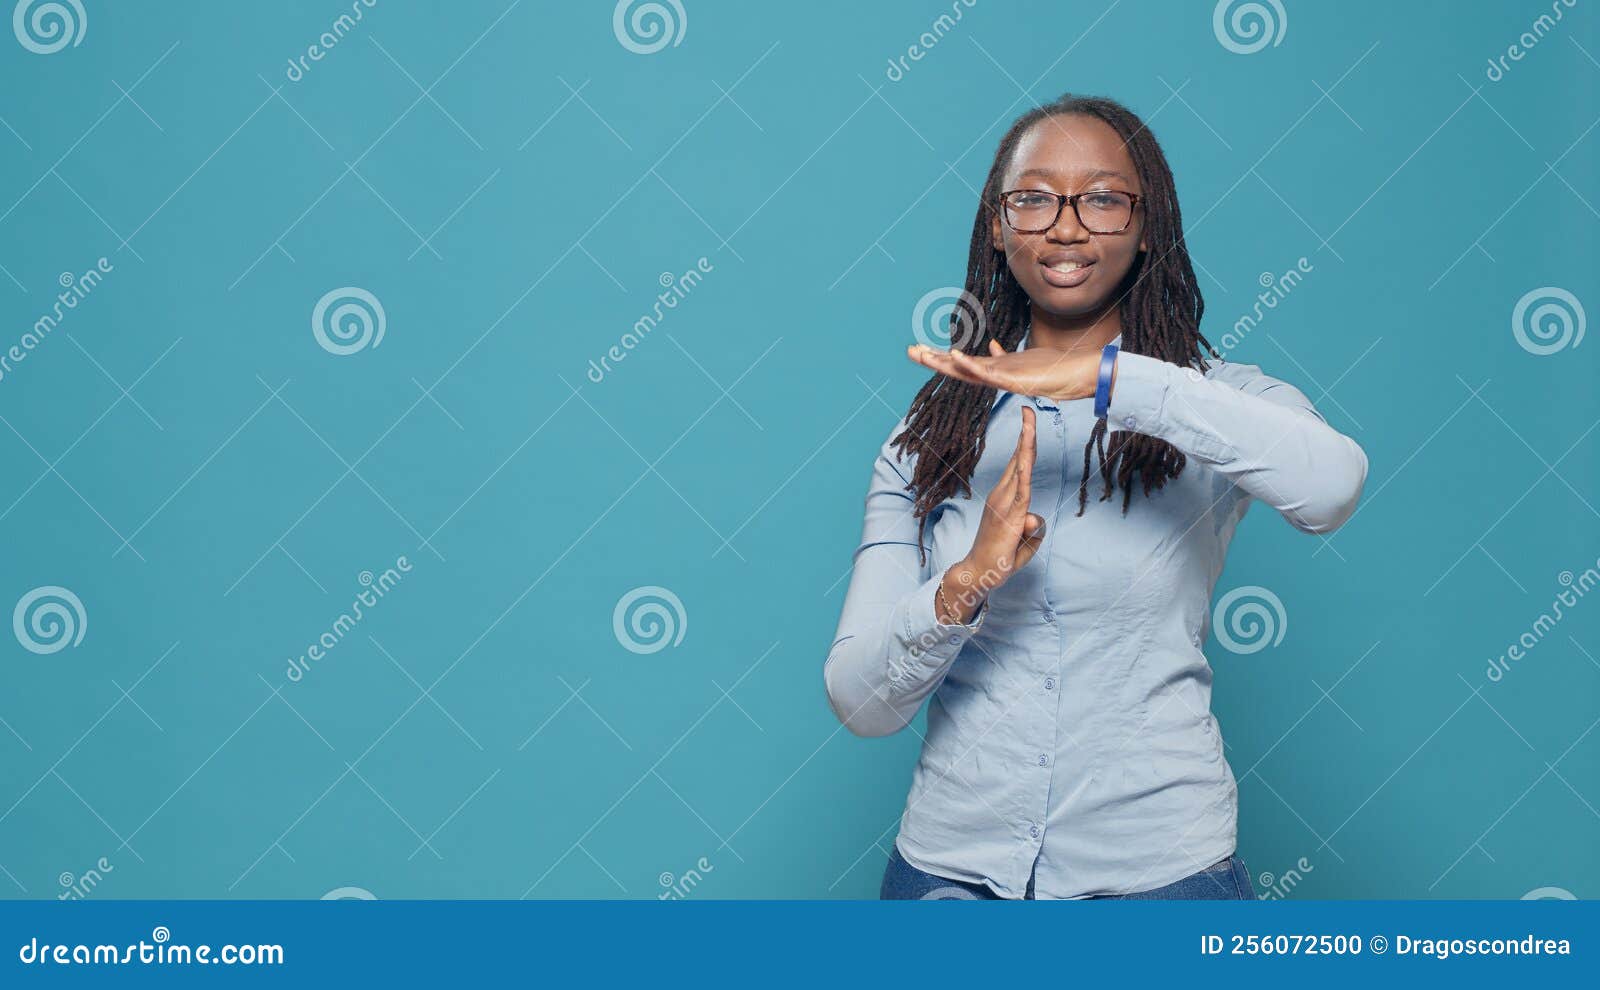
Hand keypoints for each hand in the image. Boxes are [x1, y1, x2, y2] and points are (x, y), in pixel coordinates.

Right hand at [908, 339, 1101, 400]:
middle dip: (932, 360)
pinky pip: (987, 373)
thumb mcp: (1024, 358)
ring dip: (943, 363)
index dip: (940, 357)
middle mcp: (994, 377)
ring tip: (922, 353)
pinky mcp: (1013, 381)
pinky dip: (970, 365)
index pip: (961, 364)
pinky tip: (955, 355)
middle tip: (909, 350)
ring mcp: (1002, 380)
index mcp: (994, 371)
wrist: (1077, 377)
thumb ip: (1004, 355)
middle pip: (956, 369)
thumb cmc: (1053, 369)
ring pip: (965, 372)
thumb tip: (992, 346)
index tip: (920, 348)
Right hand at [936, 406, 1046, 622]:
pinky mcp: (1009, 516)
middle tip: (1028, 408)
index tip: (1028, 420)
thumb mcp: (1023, 543)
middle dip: (1025, 433)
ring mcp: (1004, 504)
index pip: (1018, 464)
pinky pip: (1022, 489)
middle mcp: (1002, 495)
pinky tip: (1028, 454)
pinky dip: (1025, 470)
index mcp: (1005, 497)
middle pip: (1019, 459)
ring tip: (1029, 421)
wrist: (979, 572)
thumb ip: (1032, 529)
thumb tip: (1034, 517)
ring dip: (1026, 443)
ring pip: (1021, 468)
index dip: (1024, 442)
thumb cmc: (999, 558)